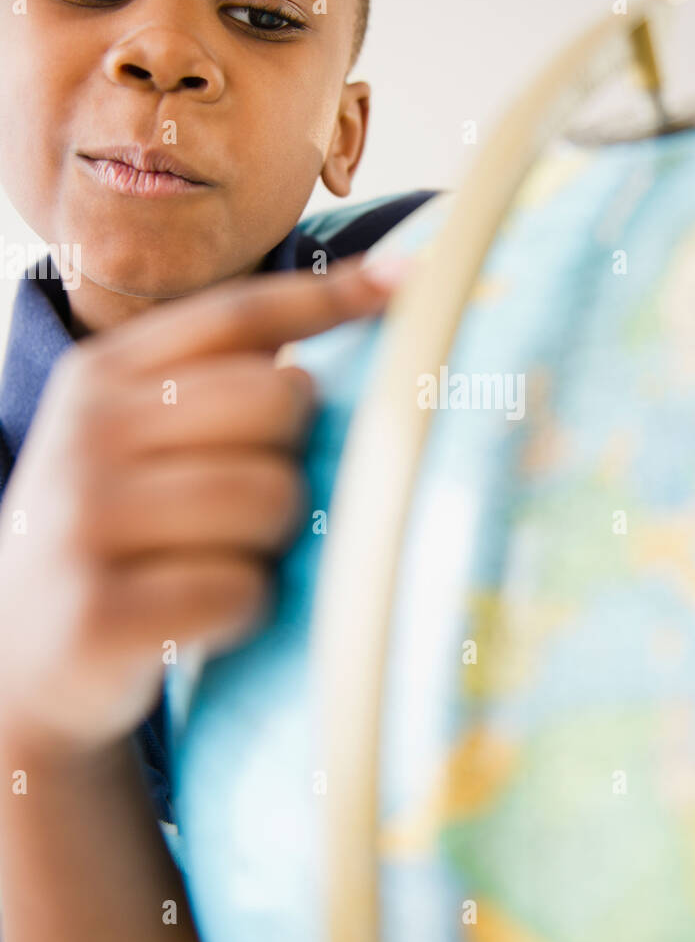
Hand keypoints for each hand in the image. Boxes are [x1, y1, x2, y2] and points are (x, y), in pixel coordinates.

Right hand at [0, 255, 396, 757]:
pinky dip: (244, 607)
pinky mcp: (101, 611)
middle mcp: (87, 433)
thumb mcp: (136, 441)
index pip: (238, 315)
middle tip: (250, 501)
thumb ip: (222, 381)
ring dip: (271, 541)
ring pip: (271, 496)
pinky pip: (243, 588)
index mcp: (102, 376)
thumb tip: (371, 295)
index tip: (409, 277)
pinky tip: (201, 615)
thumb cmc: (119, 537)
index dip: (328, 297)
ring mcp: (85, 520)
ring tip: (220, 559)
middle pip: (278, 400)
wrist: (23, 665)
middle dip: (294, 455)